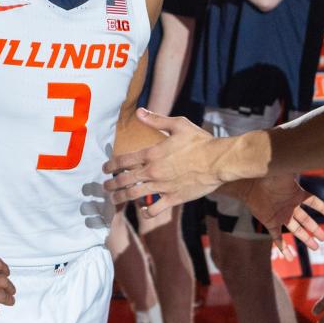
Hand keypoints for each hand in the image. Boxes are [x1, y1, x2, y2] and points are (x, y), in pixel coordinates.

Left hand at [104, 108, 237, 212]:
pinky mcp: (173, 198)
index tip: (105, 168)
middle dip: (111, 184)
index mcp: (152, 154)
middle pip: (124, 180)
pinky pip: (154, 208)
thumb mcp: (178, 125)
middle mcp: (153, 171)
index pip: (123, 160)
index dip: (111, 165)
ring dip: (121, 198)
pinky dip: (146, 211)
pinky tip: (143, 209)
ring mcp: (162, 187)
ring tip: (114, 199)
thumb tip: (139, 112)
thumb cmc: (200, 141)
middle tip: (105, 187)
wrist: (218, 161)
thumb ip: (156, 120)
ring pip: (134, 195)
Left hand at [239, 174, 323, 259]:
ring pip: (296, 231)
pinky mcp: (270, 223)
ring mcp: (281, 216)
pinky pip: (279, 238)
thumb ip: (300, 168)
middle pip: (307, 221)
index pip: (313, 202)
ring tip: (315, 248)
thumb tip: (312, 158)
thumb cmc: (269, 176)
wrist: (250, 185)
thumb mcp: (288, 172)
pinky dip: (284, 248)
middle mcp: (290, 207)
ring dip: (305, 239)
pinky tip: (290, 258)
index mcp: (296, 194)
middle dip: (315, 230)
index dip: (322, 207)